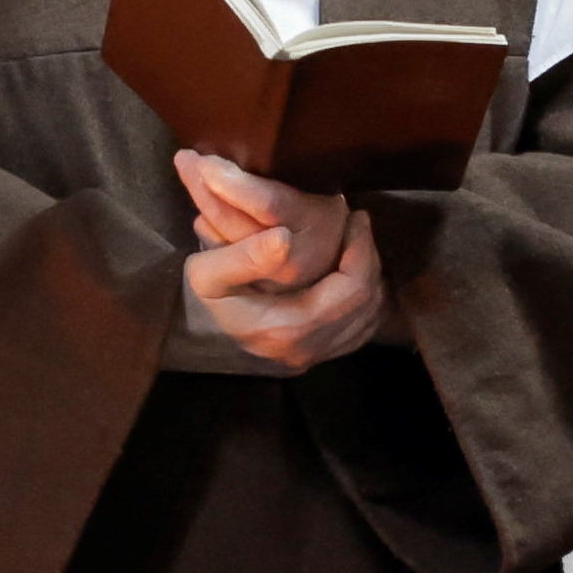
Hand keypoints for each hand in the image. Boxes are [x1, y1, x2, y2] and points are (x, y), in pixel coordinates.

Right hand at [178, 149, 386, 368]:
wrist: (203, 328)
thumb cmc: (208, 296)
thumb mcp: (207, 273)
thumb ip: (243, 256)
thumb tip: (284, 238)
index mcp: (286, 330)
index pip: (351, 290)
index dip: (361, 251)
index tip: (354, 216)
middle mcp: (307, 350)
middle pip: (366, 303)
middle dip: (368, 259)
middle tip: (359, 223)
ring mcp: (315, 357)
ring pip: (368, 316)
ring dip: (369, 276)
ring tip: (359, 243)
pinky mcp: (320, 355)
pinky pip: (361, 327)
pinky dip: (364, 296)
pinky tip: (351, 270)